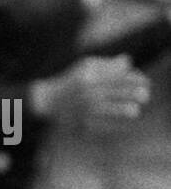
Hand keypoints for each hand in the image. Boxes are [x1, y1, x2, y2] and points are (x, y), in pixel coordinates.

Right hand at [32, 54, 148, 128]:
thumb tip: (128, 62)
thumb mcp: (85, 67)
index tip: (144, 83)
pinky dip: (116, 125)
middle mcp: (90, 94)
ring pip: (120, 110)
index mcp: (93, 78)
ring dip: (130, 110)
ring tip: (133, 111)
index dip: (139, 80)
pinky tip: (119, 123)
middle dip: (139, 95)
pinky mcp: (83, 125)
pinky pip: (107, 126)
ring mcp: (87, 110)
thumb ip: (107, 64)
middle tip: (143, 97)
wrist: (43, 103)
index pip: (124, 77)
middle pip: (125, 93)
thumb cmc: (68, 82)